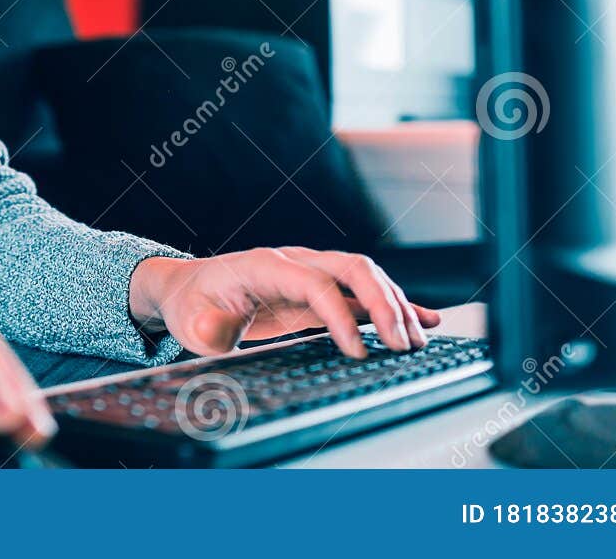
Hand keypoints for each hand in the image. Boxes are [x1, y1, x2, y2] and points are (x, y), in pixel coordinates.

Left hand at [128, 247, 441, 358]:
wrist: (191, 289)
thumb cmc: (193, 304)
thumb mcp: (191, 321)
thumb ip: (206, 328)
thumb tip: (214, 331)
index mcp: (265, 266)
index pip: (315, 283)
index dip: (340, 315)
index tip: (358, 352)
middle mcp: (295, 262)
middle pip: (351, 269)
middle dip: (383, 303)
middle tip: (402, 344)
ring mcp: (310, 273)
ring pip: (364, 278)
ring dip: (394, 306)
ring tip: (416, 342)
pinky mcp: (319, 291)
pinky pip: (362, 294)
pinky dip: (394, 305)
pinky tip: (425, 320)